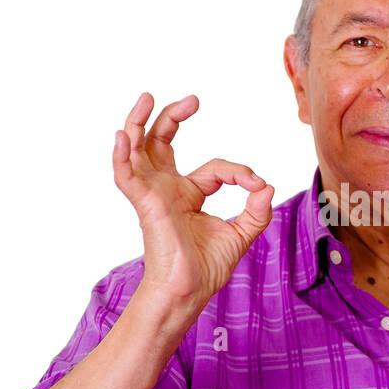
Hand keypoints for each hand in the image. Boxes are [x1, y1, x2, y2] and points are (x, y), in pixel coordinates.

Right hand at [112, 92, 273, 312]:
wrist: (189, 291)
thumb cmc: (206, 268)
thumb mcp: (242, 234)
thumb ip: (257, 211)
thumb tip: (267, 186)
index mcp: (187, 194)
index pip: (213, 169)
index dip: (239, 173)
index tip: (256, 186)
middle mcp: (166, 189)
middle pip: (161, 142)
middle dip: (173, 118)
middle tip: (193, 101)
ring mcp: (153, 194)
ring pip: (138, 150)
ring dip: (138, 122)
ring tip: (146, 97)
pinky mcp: (144, 204)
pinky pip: (126, 175)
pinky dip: (121, 156)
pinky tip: (122, 136)